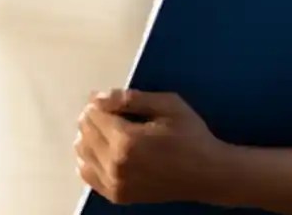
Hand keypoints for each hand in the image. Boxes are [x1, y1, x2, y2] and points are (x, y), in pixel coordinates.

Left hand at [76, 89, 226, 204]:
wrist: (210, 175)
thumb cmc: (192, 136)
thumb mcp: (167, 105)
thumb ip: (129, 98)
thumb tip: (97, 97)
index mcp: (126, 141)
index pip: (91, 114)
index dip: (100, 103)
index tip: (115, 103)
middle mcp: (115, 164)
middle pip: (84, 131)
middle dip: (94, 119)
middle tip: (115, 116)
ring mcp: (115, 183)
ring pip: (81, 151)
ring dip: (90, 137)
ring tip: (112, 134)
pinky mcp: (117, 195)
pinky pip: (86, 173)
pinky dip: (90, 159)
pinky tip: (106, 152)